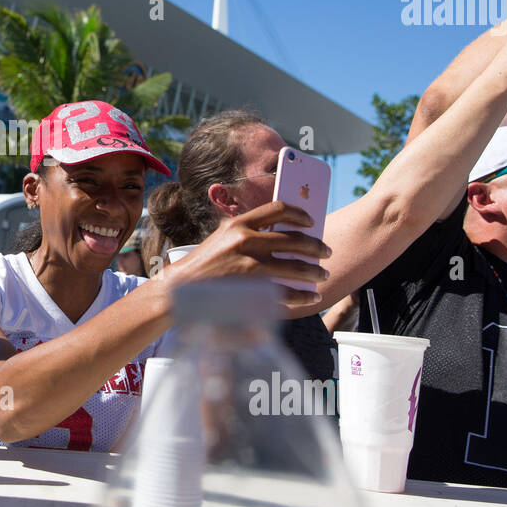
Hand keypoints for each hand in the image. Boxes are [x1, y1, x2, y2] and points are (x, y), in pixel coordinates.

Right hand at [162, 201, 330, 309]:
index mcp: (238, 224)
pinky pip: (287, 292)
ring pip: (296, 267)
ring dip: (314, 272)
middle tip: (326, 252)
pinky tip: (309, 297)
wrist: (180, 290)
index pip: (279, 209)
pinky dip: (302, 295)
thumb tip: (283, 235)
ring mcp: (249, 265)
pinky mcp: (251, 290)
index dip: (300, 213)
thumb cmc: (204, 265)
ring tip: (322, 275)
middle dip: (316, 247)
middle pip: (295, 239)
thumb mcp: (223, 239)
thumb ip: (249, 233)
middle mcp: (245, 240)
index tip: (312, 222)